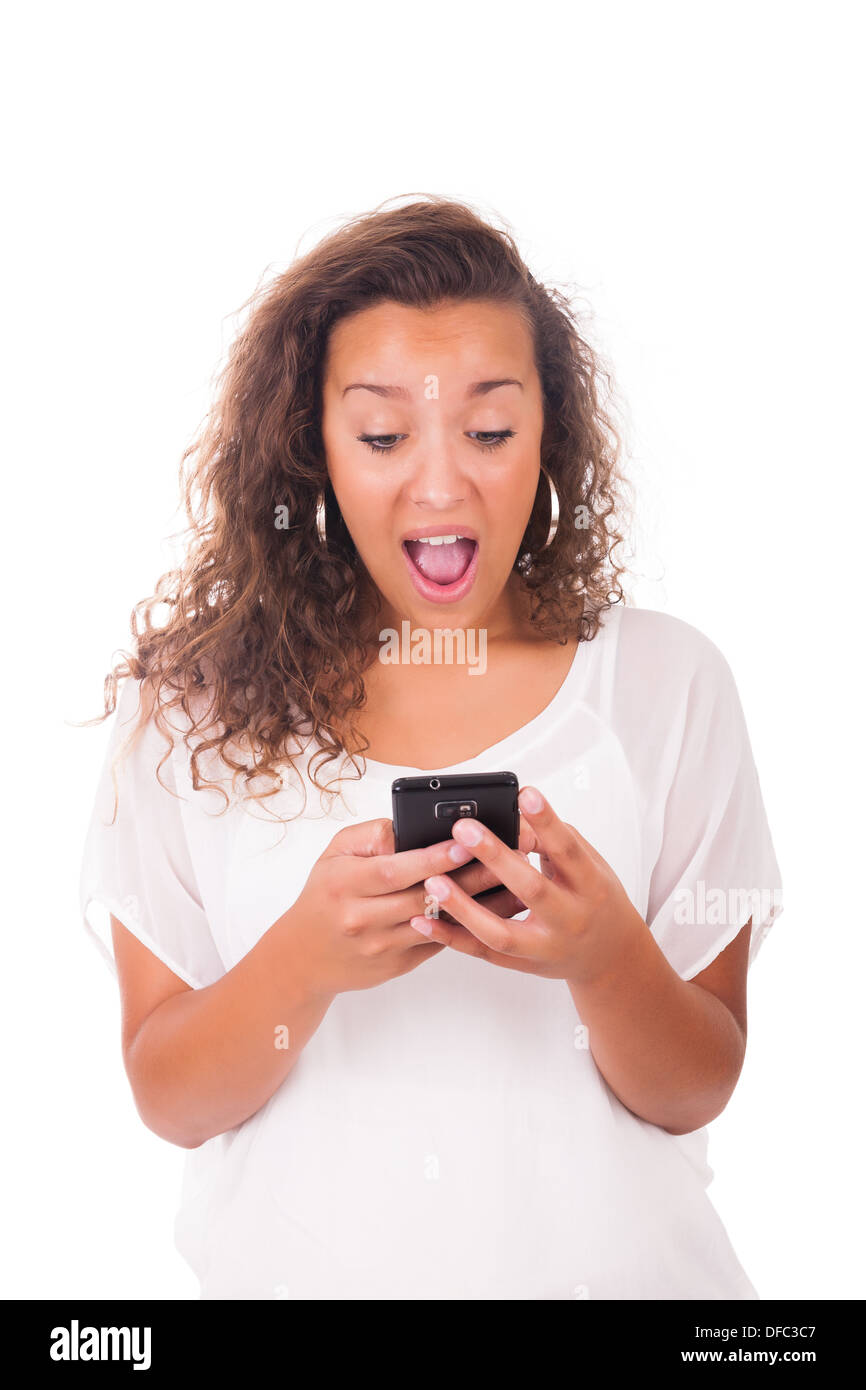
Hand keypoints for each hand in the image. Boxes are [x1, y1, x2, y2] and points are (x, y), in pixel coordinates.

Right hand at [281, 816, 530, 997]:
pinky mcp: (397, 965)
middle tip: (506, 859)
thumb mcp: (334, 855)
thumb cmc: (324, 895)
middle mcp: (363, 918)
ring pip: (438, 924)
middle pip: (424, 897)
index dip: (434, 858)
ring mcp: (381, 946)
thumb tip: (410, 829)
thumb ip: (371, 836)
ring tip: (513, 885)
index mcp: (346, 884)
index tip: (467, 843)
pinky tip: (494, 912)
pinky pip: (438, 943)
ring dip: (479, 906)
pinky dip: (467, 927)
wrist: (303, 957)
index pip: (396, 870)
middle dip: (469, 878)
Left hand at [410, 786, 645, 983]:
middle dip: (496, 858)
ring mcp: (545, 947)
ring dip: (463, 907)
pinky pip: (482, 953)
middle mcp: (570, 918)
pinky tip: (422, 920)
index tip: (524, 793)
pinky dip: (450, 938)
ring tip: (433, 880)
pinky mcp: (523, 964)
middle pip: (531, 889)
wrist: (610, 955)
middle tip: (463, 828)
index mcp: (591, 885)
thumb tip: (510, 819)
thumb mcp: (586, 865)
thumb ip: (551, 842)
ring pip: (501, 932)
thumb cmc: (593, 896)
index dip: (547, 821)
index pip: (567, 849)